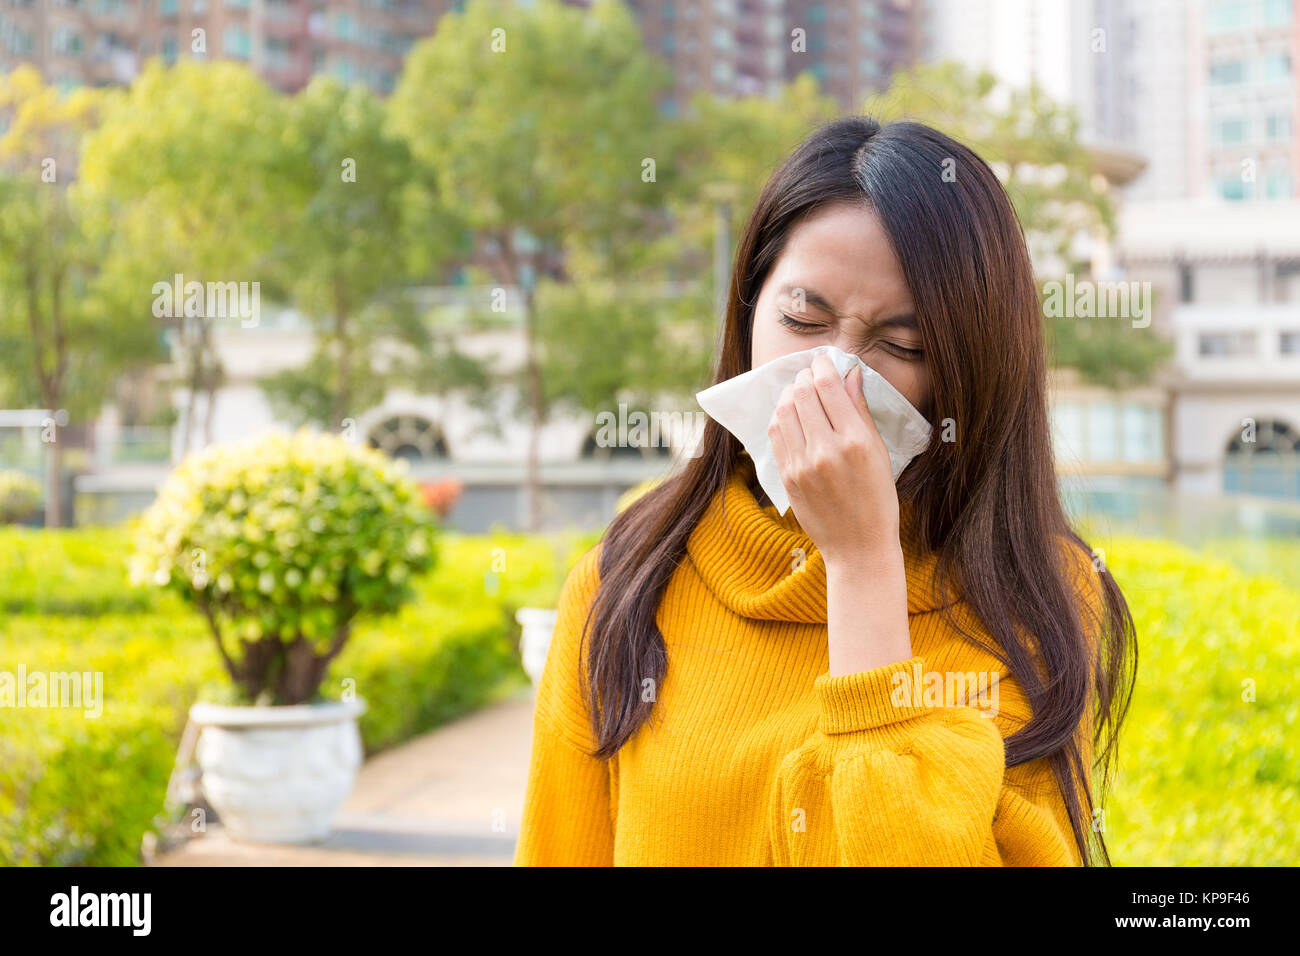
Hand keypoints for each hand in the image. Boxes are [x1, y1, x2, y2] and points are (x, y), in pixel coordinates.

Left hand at [769, 353, 911, 675]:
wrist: (858, 547)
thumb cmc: (877, 500)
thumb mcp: (878, 453)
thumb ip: (860, 411)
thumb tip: (849, 374)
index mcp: (855, 441)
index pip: (829, 387)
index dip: (823, 366)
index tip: (825, 361)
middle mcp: (826, 450)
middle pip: (801, 393)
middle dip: (805, 377)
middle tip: (812, 375)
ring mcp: (802, 465)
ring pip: (783, 410)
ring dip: (790, 394)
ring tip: (801, 393)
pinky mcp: (787, 477)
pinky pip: (776, 434)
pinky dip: (782, 417)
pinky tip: (792, 416)